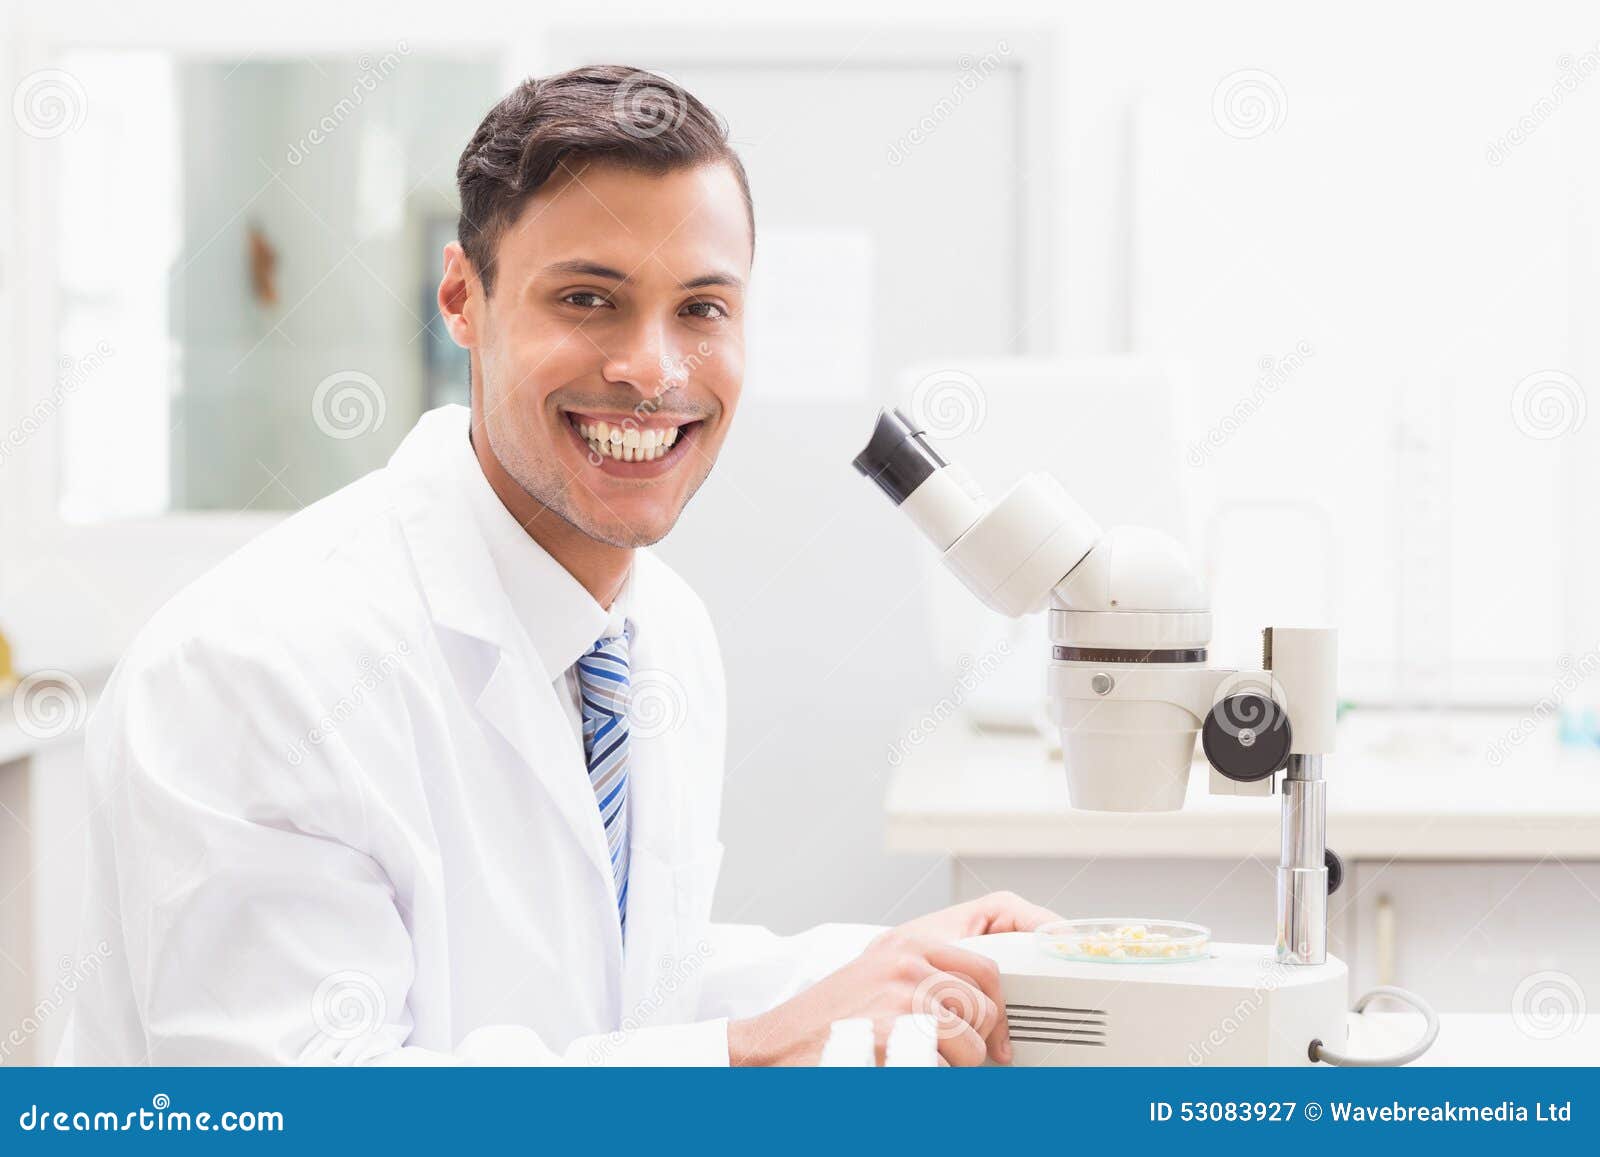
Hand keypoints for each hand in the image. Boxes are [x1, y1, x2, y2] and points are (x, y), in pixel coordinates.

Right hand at [727, 892, 1060, 1067]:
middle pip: (991, 981)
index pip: (995, 909)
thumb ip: (932, 971)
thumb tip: (993, 995)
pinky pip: (949, 1055)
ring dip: (966, 1060)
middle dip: (996, 1026)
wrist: (775, 1050)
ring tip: (933, 1064)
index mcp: (911, 937)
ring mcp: (898, 988)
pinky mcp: (892, 1026)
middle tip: (994, 1053)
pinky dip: (940, 1074)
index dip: (1039, 926)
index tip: (1065, 946)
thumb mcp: (881, 978)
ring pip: (974, 1026)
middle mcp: (907, 953)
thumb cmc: (831, 1025)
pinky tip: (909, 1069)